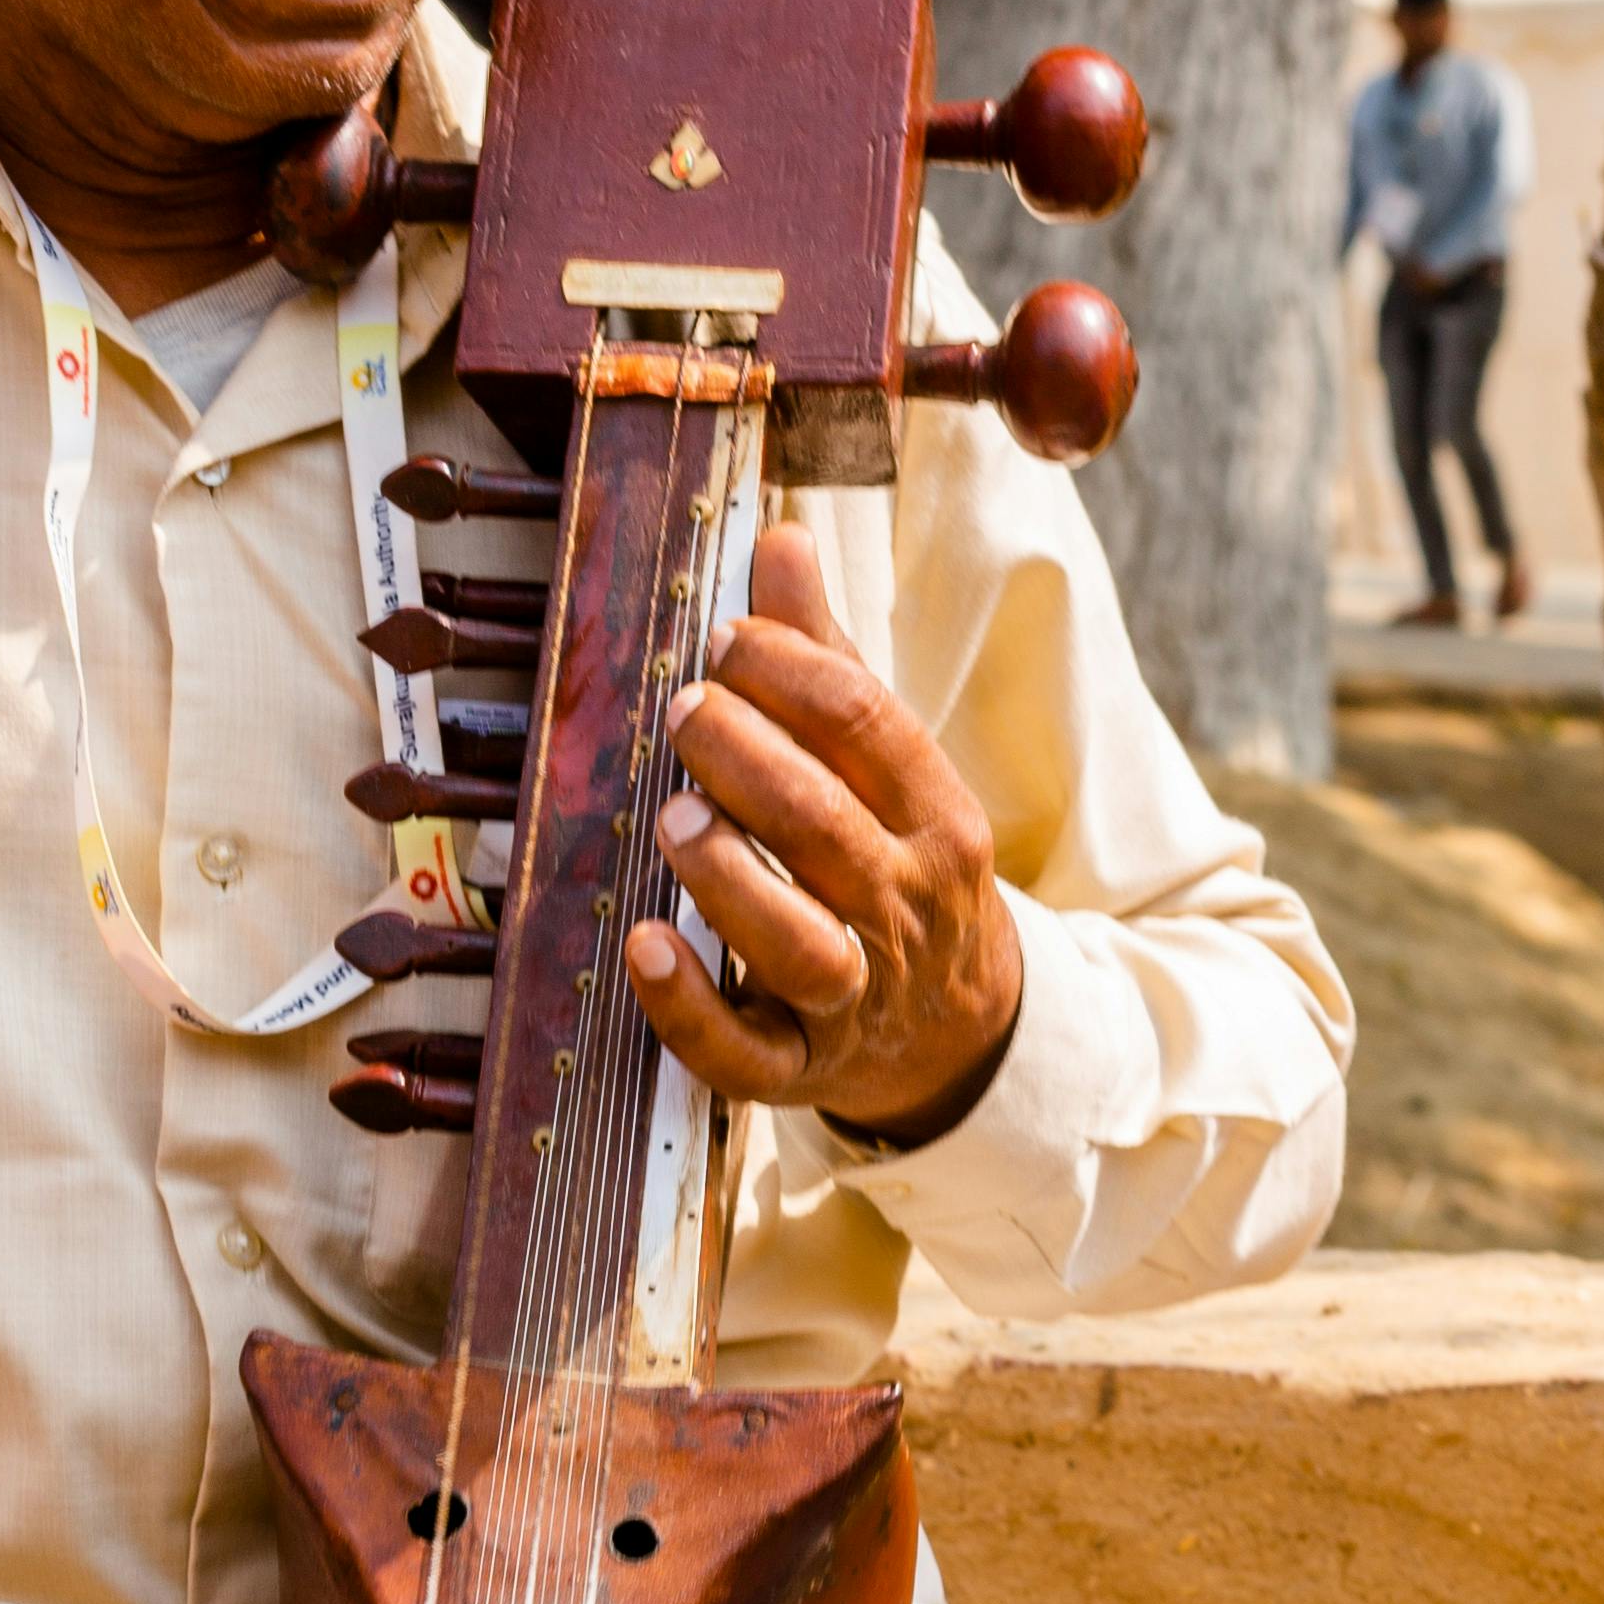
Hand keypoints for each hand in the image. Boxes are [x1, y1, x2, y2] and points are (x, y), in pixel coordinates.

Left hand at [624, 525, 1023, 1144]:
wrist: (958, 1031)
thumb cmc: (897, 867)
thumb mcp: (887, 766)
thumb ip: (826, 657)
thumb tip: (780, 537)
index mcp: (933, 816)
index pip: (871, 728)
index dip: (792, 671)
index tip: (724, 637)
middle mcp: (902, 905)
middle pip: (828, 826)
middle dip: (750, 760)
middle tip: (684, 708)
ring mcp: (854, 994)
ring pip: (799, 942)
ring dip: (730, 877)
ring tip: (673, 818)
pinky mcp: (800, 1067)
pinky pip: (745, 1053)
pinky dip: (690, 1007)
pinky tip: (644, 947)